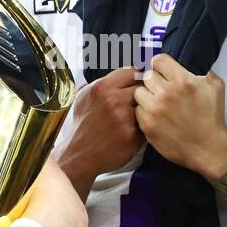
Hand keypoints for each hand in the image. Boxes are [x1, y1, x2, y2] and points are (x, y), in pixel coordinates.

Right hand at [57, 66, 142, 183]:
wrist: (80, 154)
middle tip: (137, 102)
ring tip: (134, 116)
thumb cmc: (84, 125)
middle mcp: (113, 100)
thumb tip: (123, 71)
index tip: (137, 84)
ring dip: (144, 109)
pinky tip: (133, 129)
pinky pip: (147, 122)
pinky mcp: (132, 135)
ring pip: (146, 104)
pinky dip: (143, 125)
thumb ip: (102, 82)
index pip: (132, 72)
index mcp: (101, 87)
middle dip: (142, 94)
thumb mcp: (84, 97)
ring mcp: (124, 118)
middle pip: (142, 87)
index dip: (136, 78)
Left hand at [133, 53, 226, 177]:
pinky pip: (138, 110)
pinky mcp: (148, 125)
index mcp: (183, 80)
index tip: (163, 72)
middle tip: (162, 91)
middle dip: (155, 81)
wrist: (209, 148)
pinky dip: (145, 112)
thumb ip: (206, 73)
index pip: (159, 60)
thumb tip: (197, 70)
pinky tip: (156, 117)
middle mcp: (166, 93)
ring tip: (158, 104)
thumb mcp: (216, 88)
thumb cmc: (213, 118)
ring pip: (139, 92)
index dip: (161, 66)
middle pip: (147, 76)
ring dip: (147, 96)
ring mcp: (155, 109)